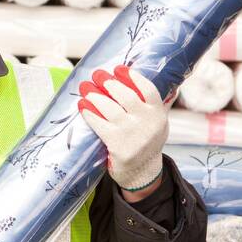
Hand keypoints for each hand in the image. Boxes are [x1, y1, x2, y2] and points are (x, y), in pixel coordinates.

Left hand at [77, 65, 170, 194]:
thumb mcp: (158, 123)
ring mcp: (132, 134)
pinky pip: (100, 124)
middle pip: (126, 96)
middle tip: (97, 75)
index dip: (133, 77)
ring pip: (111, 108)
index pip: (148, 90)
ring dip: (95, 96)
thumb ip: (155, 105)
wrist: (142, 172)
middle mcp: (148, 123)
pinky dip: (89, 113)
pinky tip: (82, 106)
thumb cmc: (146, 142)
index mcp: (158, 114)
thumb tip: (156, 82)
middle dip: (109, 83)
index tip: (119, 69)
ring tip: (85, 88)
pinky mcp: (118, 145)